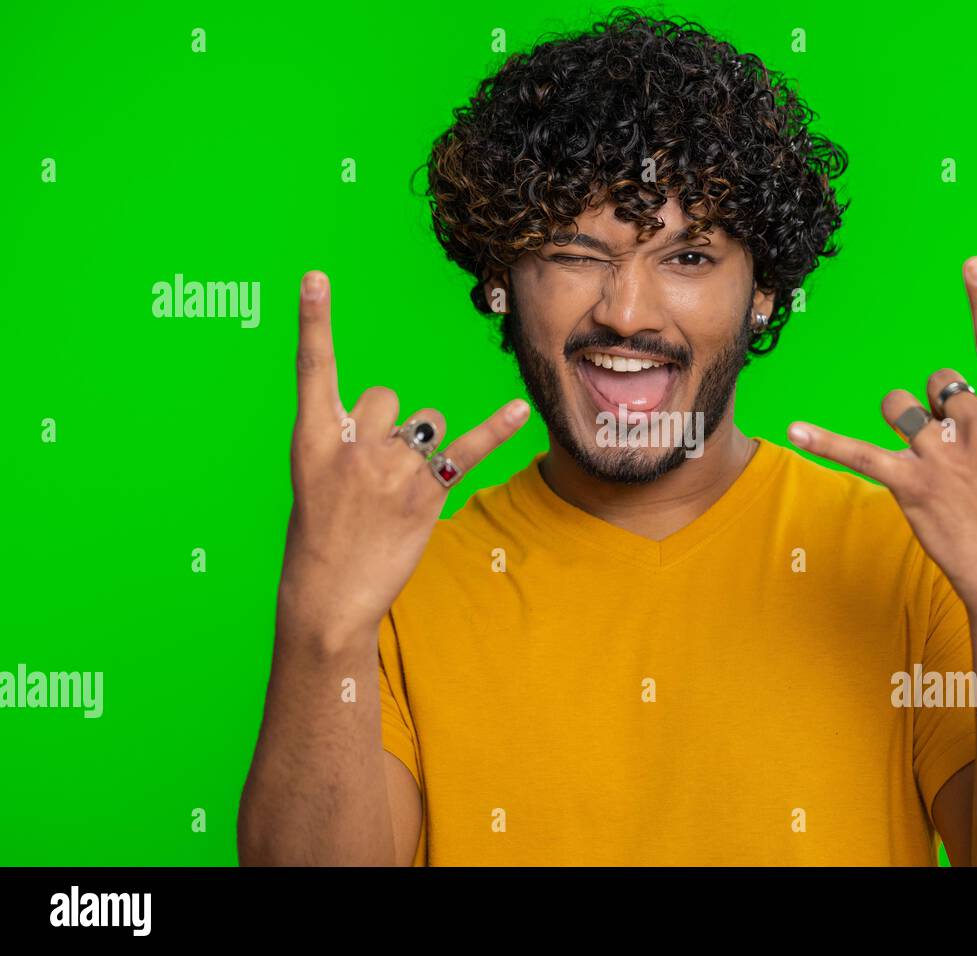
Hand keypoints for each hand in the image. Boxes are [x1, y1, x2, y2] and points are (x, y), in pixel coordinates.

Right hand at [279, 270, 529, 644]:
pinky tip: (517, 408)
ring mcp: (387, 469)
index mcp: (310, 439)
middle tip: (373, 478)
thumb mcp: (315, 481)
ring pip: (426, 423)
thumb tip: (388, 419)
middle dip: (390, 427)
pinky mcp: (423, 494)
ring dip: (422, 448)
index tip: (317, 276)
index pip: (312, 369)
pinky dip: (494, 429)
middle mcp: (349, 445)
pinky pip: (465, 450)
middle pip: (388, 398)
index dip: (314, 320)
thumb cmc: (320, 538)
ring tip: (397, 494)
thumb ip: (344, 440)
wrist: (326, 597)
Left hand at [788, 256, 976, 621]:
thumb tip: (942, 391)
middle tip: (957, 452)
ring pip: (898, 406)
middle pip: (935, 381)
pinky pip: (859, 453)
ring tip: (931, 467)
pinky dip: (826, 442)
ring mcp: (945, 455)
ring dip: (903, 426)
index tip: (972, 263)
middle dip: (935, 406)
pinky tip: (796, 431)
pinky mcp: (912, 484)